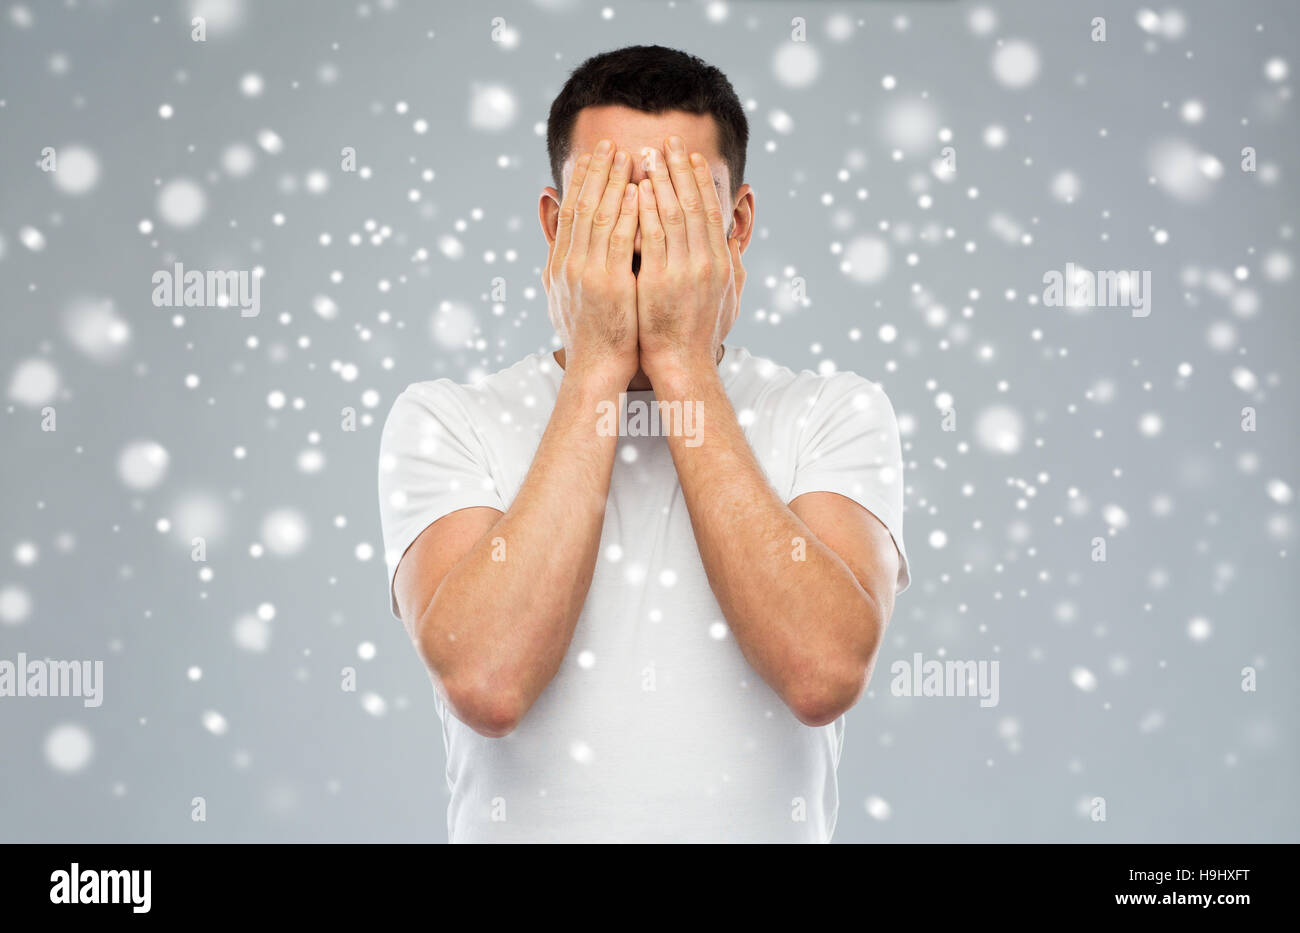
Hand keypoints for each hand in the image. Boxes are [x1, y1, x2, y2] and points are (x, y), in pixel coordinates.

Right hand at [544, 140, 639, 383]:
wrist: (597, 367)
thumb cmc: (589, 331)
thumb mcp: (562, 288)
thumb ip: (558, 251)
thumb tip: (548, 214)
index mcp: (561, 263)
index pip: (570, 210)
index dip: (582, 179)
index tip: (595, 154)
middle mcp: (570, 264)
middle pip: (583, 206)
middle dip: (598, 172)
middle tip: (611, 143)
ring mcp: (588, 274)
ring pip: (601, 217)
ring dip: (615, 184)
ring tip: (630, 156)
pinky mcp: (610, 286)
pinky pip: (619, 241)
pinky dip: (629, 214)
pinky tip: (639, 192)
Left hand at [635, 136, 743, 380]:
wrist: (682, 365)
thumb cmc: (700, 333)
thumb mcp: (727, 296)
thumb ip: (731, 264)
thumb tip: (734, 240)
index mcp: (720, 262)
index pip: (711, 210)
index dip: (701, 180)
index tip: (691, 155)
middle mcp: (706, 262)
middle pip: (694, 204)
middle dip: (680, 169)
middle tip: (668, 140)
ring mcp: (683, 271)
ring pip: (673, 214)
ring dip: (661, 180)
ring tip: (647, 154)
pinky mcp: (659, 281)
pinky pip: (652, 238)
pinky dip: (646, 210)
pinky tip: (637, 189)